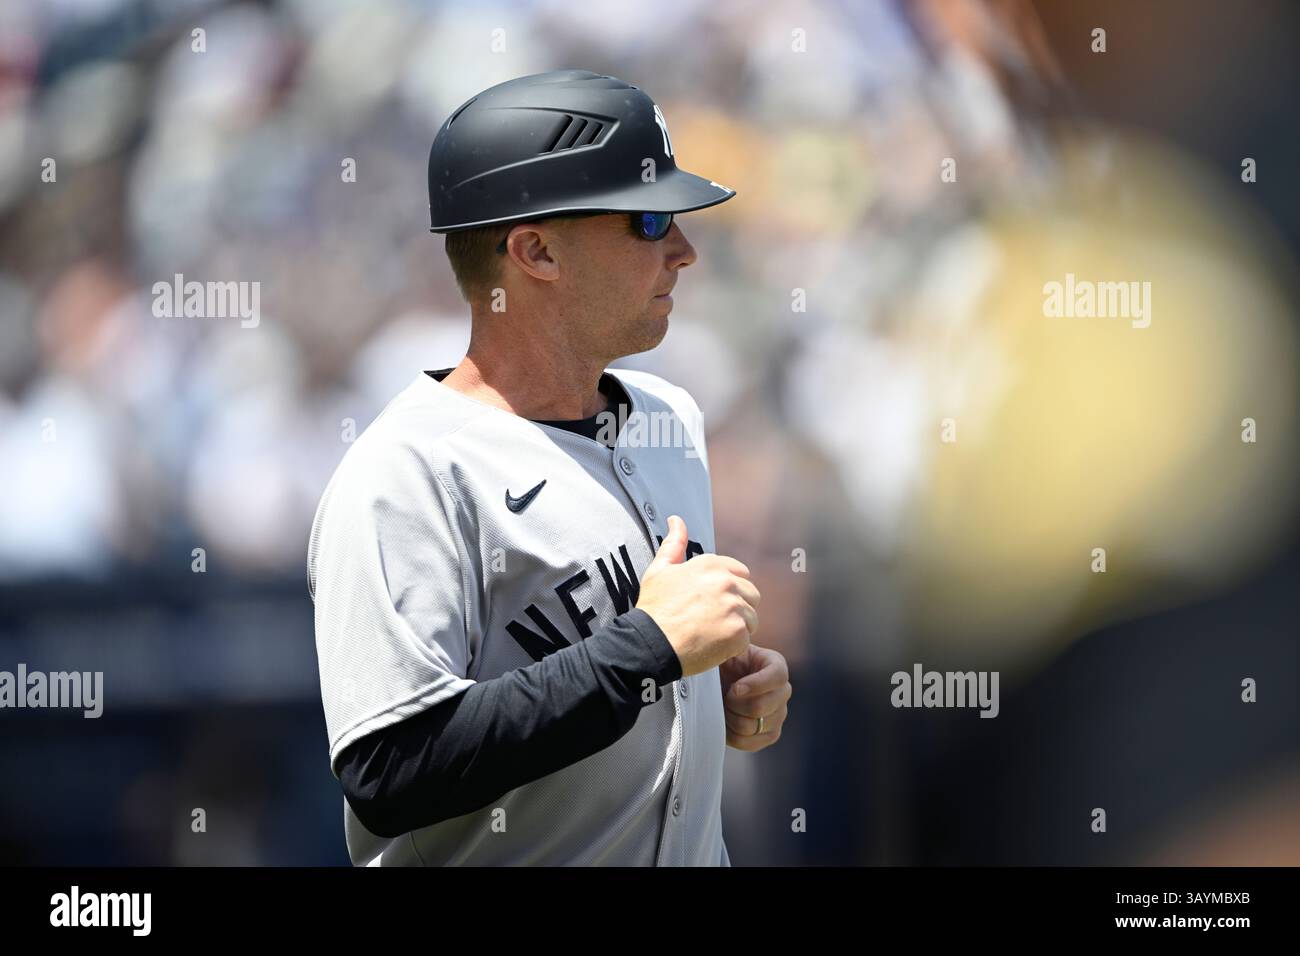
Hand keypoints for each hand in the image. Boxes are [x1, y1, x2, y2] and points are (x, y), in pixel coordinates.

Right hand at [636, 515, 758, 677]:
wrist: (650, 644)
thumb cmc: (654, 609)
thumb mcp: (659, 571)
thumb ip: (674, 544)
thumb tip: (676, 520)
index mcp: (710, 565)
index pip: (741, 573)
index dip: (728, 588)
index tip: (713, 601)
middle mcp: (726, 582)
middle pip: (751, 594)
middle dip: (737, 607)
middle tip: (712, 620)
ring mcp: (734, 607)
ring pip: (751, 617)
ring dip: (736, 627)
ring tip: (712, 634)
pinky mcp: (738, 631)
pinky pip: (746, 638)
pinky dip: (733, 645)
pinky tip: (713, 646)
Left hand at [719, 643, 789, 751]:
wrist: (715, 683)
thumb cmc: (718, 662)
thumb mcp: (725, 648)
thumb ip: (732, 643)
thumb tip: (736, 636)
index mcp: (775, 664)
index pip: (777, 676)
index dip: (754, 685)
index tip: (733, 688)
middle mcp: (783, 689)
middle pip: (762, 706)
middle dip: (734, 705)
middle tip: (723, 697)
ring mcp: (779, 713)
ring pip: (754, 726)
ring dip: (731, 719)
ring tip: (723, 707)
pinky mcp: (770, 733)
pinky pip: (753, 742)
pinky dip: (734, 736)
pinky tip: (726, 723)